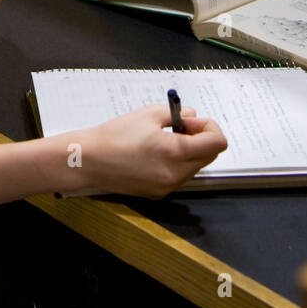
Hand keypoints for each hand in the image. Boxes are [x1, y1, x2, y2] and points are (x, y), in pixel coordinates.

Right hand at [65, 105, 227, 198]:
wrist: (89, 161)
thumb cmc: (114, 136)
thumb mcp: (149, 114)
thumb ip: (178, 114)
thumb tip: (193, 116)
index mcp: (175, 152)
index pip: (217, 143)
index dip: (210, 127)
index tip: (193, 121)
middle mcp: (175, 174)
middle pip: (209, 156)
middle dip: (201, 138)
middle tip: (181, 126)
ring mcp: (168, 186)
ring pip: (196, 167)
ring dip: (191, 151)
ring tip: (167, 139)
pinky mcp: (159, 193)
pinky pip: (180, 176)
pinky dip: (178, 163)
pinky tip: (157, 153)